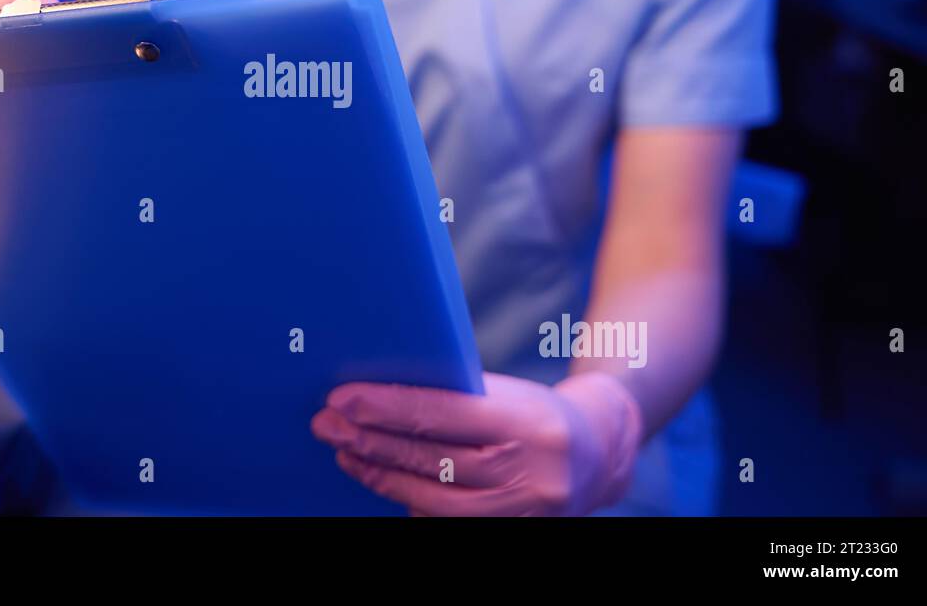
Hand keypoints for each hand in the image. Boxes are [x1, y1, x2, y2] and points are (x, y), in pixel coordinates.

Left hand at [311, 371, 641, 515]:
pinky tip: (381, 478)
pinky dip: (411, 501)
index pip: (444, 412)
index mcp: (528, 420)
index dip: (387, 407)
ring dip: (381, 473)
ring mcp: (524, 511)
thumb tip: (379, 397)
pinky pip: (448, 522)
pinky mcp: (515, 533)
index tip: (342, 398)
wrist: (599, 454)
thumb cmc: (536, 411)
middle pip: (433, 459)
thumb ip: (455, 396)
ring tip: (346, 451)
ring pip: (435, 498)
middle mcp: (531, 471)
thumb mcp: (505, 392)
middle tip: (327, 424)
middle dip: (372, 440)